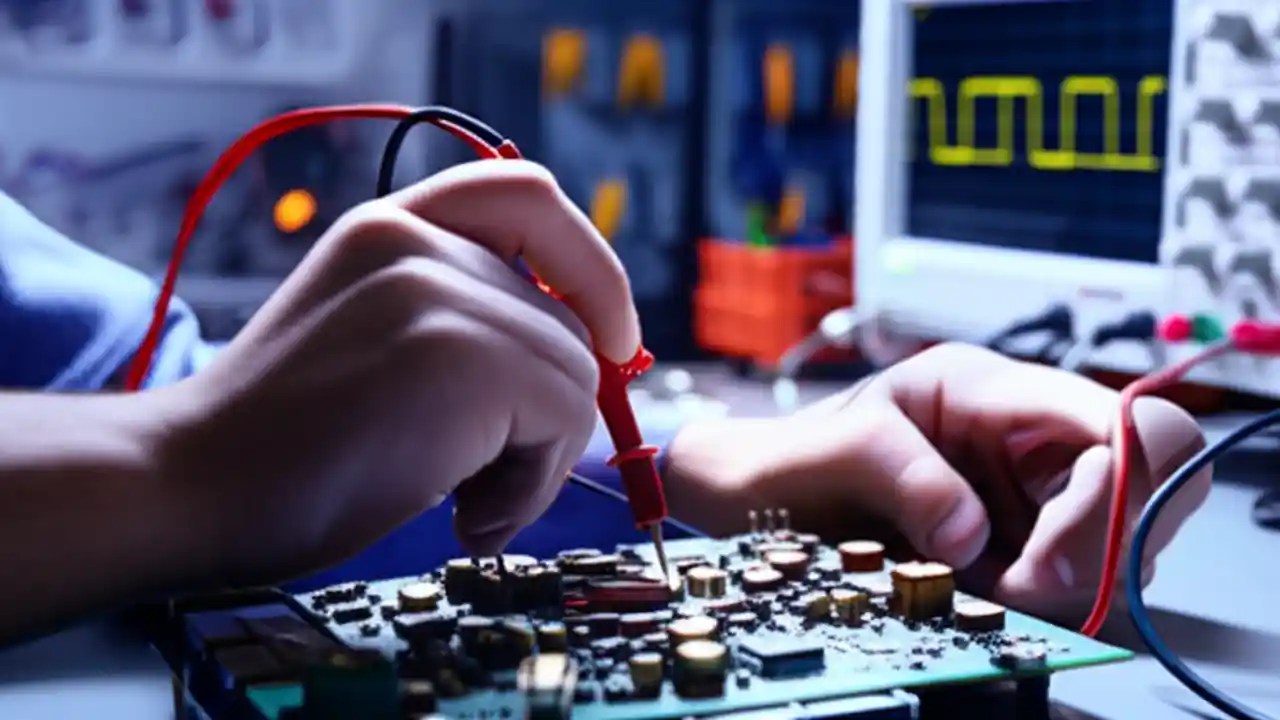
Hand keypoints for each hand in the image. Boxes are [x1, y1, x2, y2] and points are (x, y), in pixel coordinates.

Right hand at [148, 160, 638, 587]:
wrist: (189, 485)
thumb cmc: (279, 440)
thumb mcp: (372, 333)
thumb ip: (459, 313)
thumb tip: (590, 348)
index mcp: (392, 226)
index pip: (526, 192)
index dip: (589, 261)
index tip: (609, 334)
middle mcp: (418, 241)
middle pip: (567, 319)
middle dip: (546, 413)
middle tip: (477, 477)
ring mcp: (441, 291)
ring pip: (575, 377)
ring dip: (534, 460)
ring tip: (461, 498)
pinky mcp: (463, 355)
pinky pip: (565, 422)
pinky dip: (531, 484)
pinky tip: (463, 512)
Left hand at [665, 343, 1209, 622]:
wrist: (755, 498)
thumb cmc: (792, 456)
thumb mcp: (834, 451)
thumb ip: (902, 477)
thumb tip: (970, 535)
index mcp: (987, 388)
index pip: (1117, 416)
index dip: (1117, 484)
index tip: (1050, 553)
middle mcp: (1024, 436)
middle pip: (1144, 479)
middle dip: (1101, 541)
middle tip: (1025, 583)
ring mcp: (1029, 491)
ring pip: (1120, 534)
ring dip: (1074, 577)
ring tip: (993, 587)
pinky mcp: (1021, 540)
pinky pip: (1076, 573)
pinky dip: (1051, 598)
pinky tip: (992, 595)